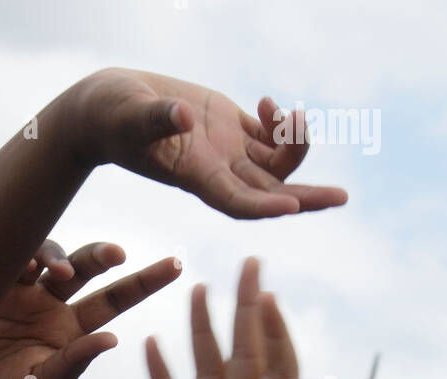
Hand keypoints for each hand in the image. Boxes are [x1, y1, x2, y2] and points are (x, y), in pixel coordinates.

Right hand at [0, 239, 180, 378]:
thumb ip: (70, 365)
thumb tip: (112, 339)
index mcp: (70, 332)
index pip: (116, 300)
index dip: (145, 282)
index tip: (176, 266)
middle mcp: (50, 305)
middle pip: (89, 269)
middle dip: (104, 256)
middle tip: (118, 255)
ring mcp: (21, 290)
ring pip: (54, 256)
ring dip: (62, 257)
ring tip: (59, 274)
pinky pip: (13, 256)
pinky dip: (24, 256)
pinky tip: (27, 269)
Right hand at [72, 70, 347, 217]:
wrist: (105, 110)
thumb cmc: (110, 116)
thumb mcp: (131, 115)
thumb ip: (158, 118)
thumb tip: (184, 115)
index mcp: (194, 176)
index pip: (236, 201)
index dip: (265, 206)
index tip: (293, 206)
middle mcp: (216, 171)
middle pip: (269, 193)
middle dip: (306, 196)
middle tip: (342, 198)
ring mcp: (226, 152)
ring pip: (276, 165)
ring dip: (298, 146)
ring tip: (298, 115)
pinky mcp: (230, 130)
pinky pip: (270, 137)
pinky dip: (282, 123)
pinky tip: (273, 105)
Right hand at [148, 258, 296, 378]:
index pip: (277, 377)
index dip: (275, 338)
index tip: (267, 298)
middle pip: (245, 361)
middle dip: (247, 314)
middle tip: (249, 264)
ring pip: (207, 375)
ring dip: (205, 333)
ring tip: (200, 288)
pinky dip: (162, 375)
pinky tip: (153, 342)